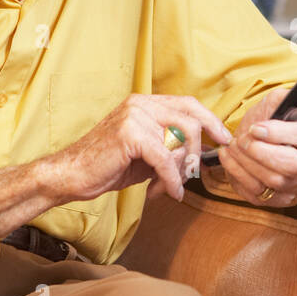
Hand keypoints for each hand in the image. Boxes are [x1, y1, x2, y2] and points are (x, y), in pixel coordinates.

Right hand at [51, 94, 232, 203]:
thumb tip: (202, 153)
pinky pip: (166, 160)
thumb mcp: (146, 153)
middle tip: (190, 175)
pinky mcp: (130, 135)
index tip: (225, 139)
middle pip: (191, 121)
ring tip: (167, 186)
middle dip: (197, 152)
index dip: (211, 120)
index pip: (189, 104)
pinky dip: (171, 180)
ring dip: (181, 171)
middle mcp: (141, 104)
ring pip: (181, 142)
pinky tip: (168, 193)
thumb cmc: (108, 166)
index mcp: (145, 103)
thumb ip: (171, 146)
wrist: (71, 175)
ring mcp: (134, 116)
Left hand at [218, 81, 296, 206]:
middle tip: (243, 141)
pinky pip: (257, 192)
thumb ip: (291, 95)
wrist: (248, 144)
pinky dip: (237, 173)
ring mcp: (293, 183)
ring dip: (246, 162)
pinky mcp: (276, 198)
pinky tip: (230, 158)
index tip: (257, 128)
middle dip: (261, 152)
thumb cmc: (263, 125)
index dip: (278, 133)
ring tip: (233, 147)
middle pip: (291, 164)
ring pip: (272, 179)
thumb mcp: (272, 106)